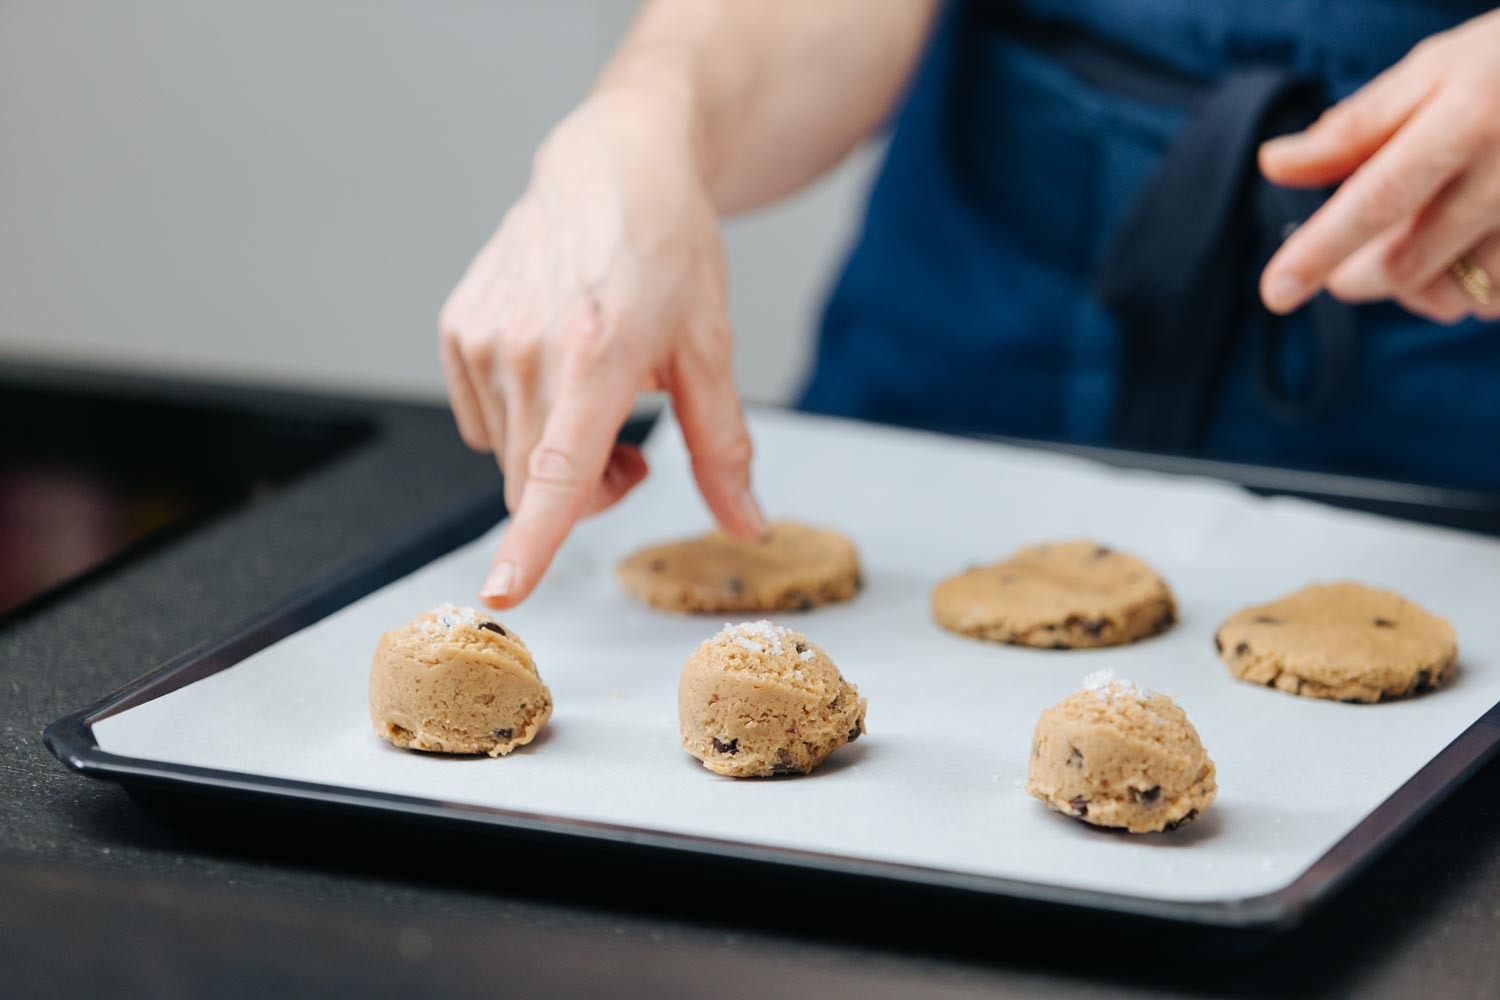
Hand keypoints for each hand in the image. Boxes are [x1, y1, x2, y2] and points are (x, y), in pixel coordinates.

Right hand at [439, 91, 766, 608]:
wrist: (610, 165)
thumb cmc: (669, 251)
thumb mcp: (711, 349)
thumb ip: (724, 450)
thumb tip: (748, 528)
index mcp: (599, 357)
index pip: (556, 472)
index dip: (531, 542)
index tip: (503, 593)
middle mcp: (527, 349)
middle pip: (536, 488)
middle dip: (585, 494)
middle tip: (635, 449)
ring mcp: (482, 338)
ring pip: (506, 460)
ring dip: (551, 458)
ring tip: (595, 396)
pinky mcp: (457, 328)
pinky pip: (482, 422)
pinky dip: (518, 421)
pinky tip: (553, 371)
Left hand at [1259, 9, 1499, 321]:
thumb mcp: (1430, 73)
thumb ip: (1353, 129)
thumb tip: (1273, 165)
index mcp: (1463, 124)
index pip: (1377, 200)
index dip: (1321, 251)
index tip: (1274, 294)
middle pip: (1407, 263)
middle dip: (1355, 277)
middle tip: (1343, 270)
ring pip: (1453, 293)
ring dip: (1413, 289)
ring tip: (1407, 251)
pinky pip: (1495, 299)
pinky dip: (1464, 293)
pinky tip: (1458, 259)